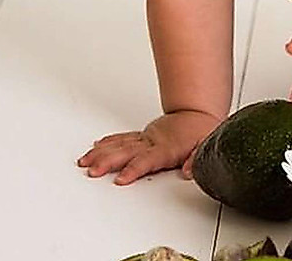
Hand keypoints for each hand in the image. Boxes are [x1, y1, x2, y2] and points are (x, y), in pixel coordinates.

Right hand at [76, 109, 220, 184]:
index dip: (133, 170)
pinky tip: (97, 147)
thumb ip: (197, 159)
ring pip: (119, 145)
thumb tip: (189, 170)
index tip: (120, 179)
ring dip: (101, 153)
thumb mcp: (205, 146)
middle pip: (126, 152)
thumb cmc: (200, 131)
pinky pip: (122, 138)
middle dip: (107, 162)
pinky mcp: (142, 136)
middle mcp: (151, 142)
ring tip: (85, 161)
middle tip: (92, 170)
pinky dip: (108, 143)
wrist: (197, 113)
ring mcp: (145, 138)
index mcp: (166, 148)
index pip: (146, 161)